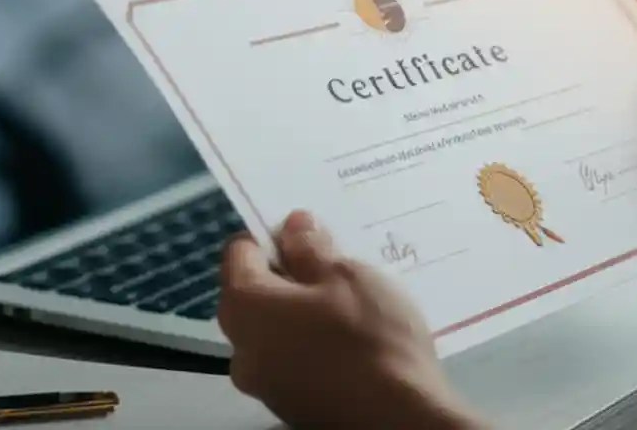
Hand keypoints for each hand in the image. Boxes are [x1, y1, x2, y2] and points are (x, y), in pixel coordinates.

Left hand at [218, 211, 484, 428]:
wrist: (398, 418)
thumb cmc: (370, 336)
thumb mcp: (347, 276)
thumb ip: (311, 248)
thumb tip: (292, 226)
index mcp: (243, 306)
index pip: (240, 252)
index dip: (274, 236)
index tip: (311, 236)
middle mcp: (238, 348)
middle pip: (253, 294)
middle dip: (289, 276)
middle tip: (338, 271)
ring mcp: (261, 384)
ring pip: (273, 330)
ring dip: (300, 313)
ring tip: (350, 310)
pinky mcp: (287, 406)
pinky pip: (290, 360)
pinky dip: (310, 345)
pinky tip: (349, 345)